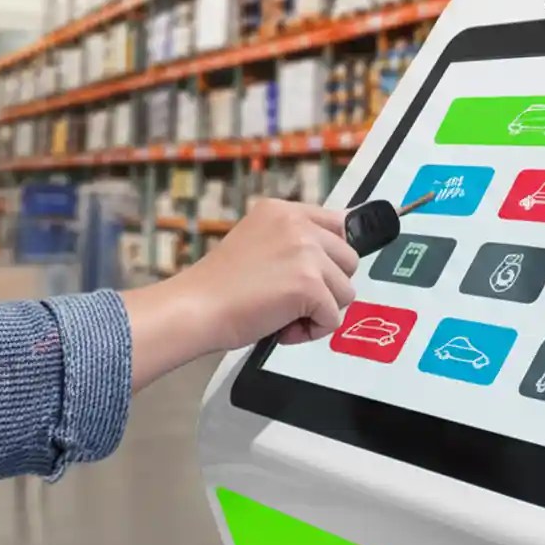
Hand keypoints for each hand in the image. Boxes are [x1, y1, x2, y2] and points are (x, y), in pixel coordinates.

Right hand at [122, 199, 358, 390]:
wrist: (195, 308)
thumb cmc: (219, 287)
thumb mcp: (258, 243)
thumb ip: (292, 243)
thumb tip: (332, 258)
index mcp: (284, 211)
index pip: (338, 225)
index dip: (332, 257)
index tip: (318, 273)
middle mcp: (298, 225)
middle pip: (349, 260)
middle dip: (329, 286)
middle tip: (293, 300)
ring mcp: (306, 253)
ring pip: (346, 291)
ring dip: (320, 311)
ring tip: (284, 315)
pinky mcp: (309, 285)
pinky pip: (333, 318)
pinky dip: (312, 332)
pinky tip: (282, 328)